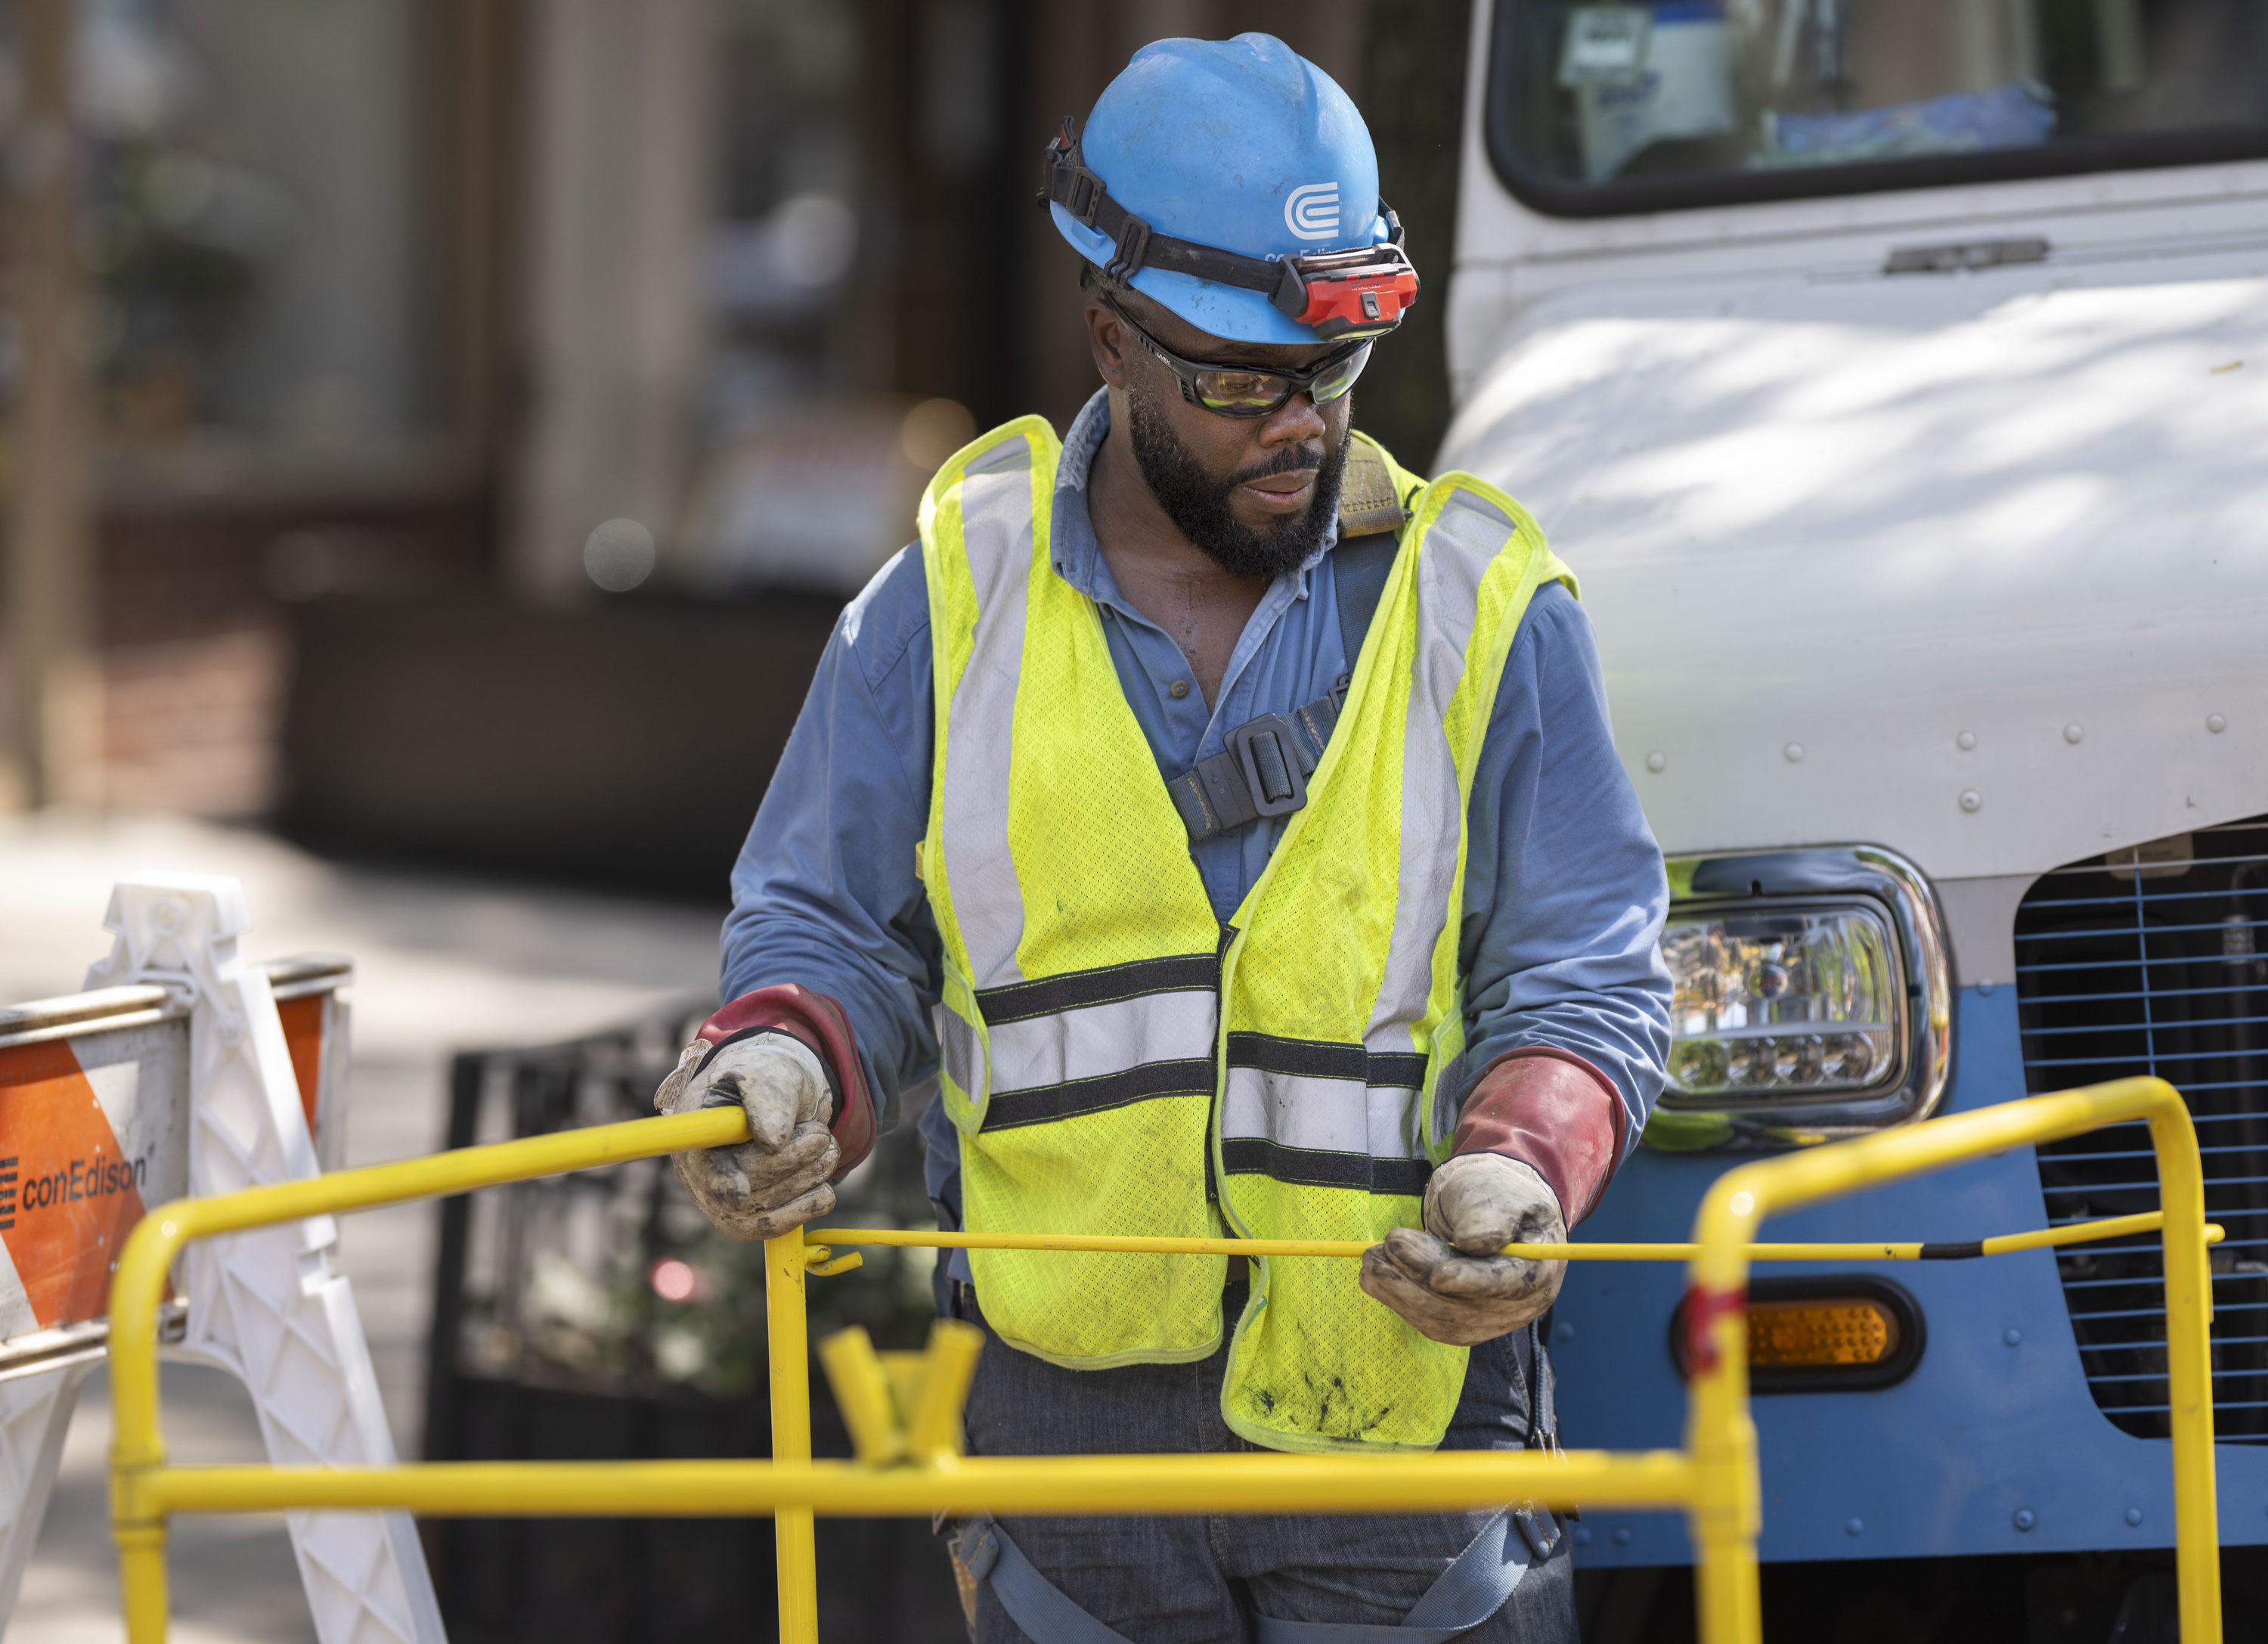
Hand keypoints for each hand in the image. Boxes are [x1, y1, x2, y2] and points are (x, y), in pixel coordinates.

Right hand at [654, 1034, 837, 1238]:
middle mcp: (701, 1173)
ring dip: (808, 1178)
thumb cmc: (768, 1077)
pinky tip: (822, 1180)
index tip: (740, 1192)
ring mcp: (722, 1203)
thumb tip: (774, 1141)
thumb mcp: (770, 1071)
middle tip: (822, 1134)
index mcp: (696, 1131)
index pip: (700, 1166)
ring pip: (765, 1212)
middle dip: (791, 1161)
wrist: (782, 1094)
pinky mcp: (749, 1221)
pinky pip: (779, 1227)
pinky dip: (811, 1203)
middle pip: (743, 1191)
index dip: (719, 1182)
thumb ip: (768, 1097)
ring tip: (828, 1147)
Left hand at [1359, 1153, 1566, 1345]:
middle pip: (1467, 1305)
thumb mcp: (1499, 1191)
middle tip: (1387, 1243)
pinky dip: (1398, 1299)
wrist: (1489, 1208)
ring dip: (1401, 1291)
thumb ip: (1491, 1215)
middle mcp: (1519, 1305)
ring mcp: (1490, 1321)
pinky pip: (1428, 1321)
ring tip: (1372, 1258)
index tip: (1439, 1275)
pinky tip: (1377, 1276)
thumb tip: (1476, 1243)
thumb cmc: (1497, 1195)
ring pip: (1442, 1320)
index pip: (1508, 1283)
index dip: (1474, 1282)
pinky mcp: (1462, 1325)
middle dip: (1421, 1275)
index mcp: (1539, 1268)